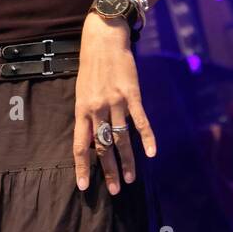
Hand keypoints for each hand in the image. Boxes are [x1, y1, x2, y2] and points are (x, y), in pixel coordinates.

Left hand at [73, 14, 155, 193]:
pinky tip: (152, 153)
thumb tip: (92, 140)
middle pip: (103, 147)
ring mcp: (115, 102)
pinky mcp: (132, 95)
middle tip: (115, 190)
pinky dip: (147, 138)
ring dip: (127, 161)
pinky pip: (140, 121)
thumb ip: (87, 115)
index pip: (80, 145)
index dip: (82, 167)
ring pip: (122, 138)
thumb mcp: (82, 92)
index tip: (84, 187)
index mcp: (81, 110)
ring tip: (131, 179)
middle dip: (108, 171)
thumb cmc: (91, 67)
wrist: (103, 41)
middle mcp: (97, 108)